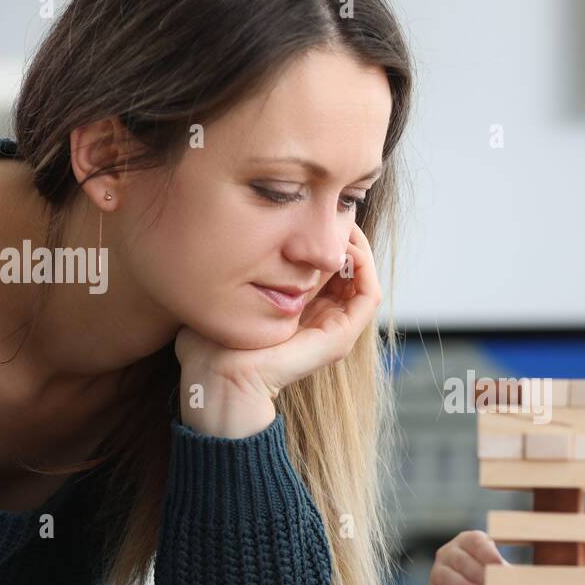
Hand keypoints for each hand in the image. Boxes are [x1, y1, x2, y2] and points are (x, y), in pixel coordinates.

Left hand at [173, 223, 381, 432]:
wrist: (218, 373)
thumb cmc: (216, 334)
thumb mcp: (238, 287)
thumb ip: (256, 265)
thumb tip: (263, 230)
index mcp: (303, 308)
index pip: (330, 264)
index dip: (328, 234)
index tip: (313, 210)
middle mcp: (323, 317)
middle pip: (350, 267)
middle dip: (345, 235)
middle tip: (333, 210)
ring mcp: (335, 329)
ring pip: (364, 278)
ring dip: (358, 247)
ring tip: (343, 224)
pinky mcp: (339, 338)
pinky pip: (369, 295)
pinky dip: (364, 267)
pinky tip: (345, 246)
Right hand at [427, 530, 504, 584]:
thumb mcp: (503, 579)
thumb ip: (506, 574)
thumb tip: (514, 575)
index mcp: (469, 542)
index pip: (475, 542)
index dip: (487, 553)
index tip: (499, 565)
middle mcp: (450, 554)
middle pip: (460, 559)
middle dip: (477, 572)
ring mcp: (438, 573)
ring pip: (446, 577)